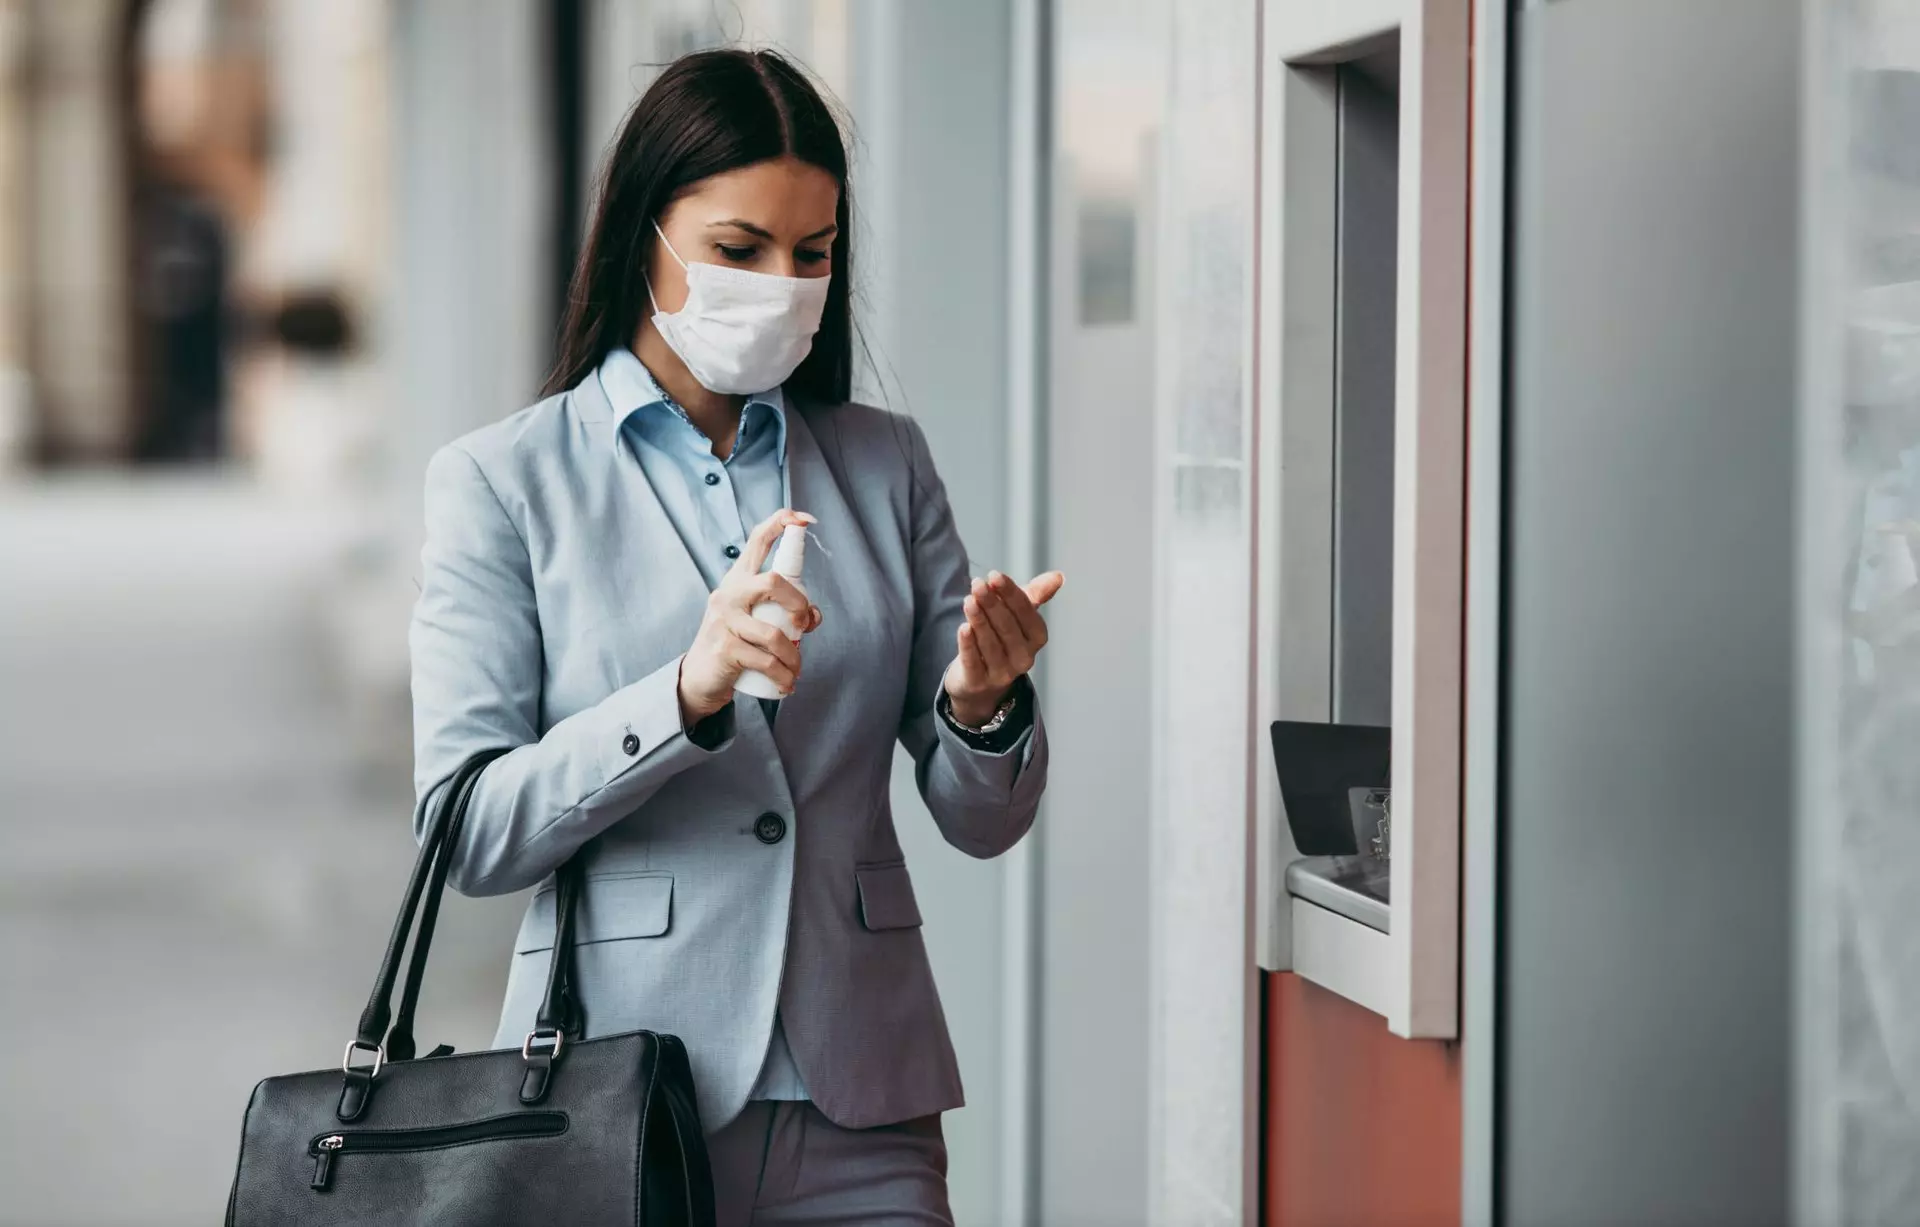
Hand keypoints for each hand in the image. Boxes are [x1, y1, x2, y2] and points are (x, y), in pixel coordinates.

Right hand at [677, 509, 824, 722]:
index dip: (780, 523)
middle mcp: (729, 593)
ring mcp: (724, 620)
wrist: (701, 677)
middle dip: (799, 604)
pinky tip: (785, 684)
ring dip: (793, 657)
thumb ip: (786, 613)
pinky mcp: (724, 648)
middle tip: (803, 627)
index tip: (803, 518)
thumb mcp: (758, 621)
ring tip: (794, 669)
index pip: (757, 541)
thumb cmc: (736, 643)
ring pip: (773, 634)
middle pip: (772, 582)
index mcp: (738, 579)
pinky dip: (782, 675)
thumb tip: (813, 616)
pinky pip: (765, 661)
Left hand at [942, 571, 1063, 726]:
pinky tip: (963, 628)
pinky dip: (969, 645)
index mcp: (1036, 638)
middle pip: (1007, 627)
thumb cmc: (1001, 640)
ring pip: (990, 644)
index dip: (1010, 594)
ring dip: (979, 620)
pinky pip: (974, 662)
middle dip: (992, 603)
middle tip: (978, 584)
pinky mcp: (979, 683)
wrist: (978, 681)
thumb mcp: (1017, 616)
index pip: (1026, 613)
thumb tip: (1058, 576)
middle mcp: (1023, 658)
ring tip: (968, 600)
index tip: (995, 575)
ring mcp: (1002, 674)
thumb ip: (1035, 595)